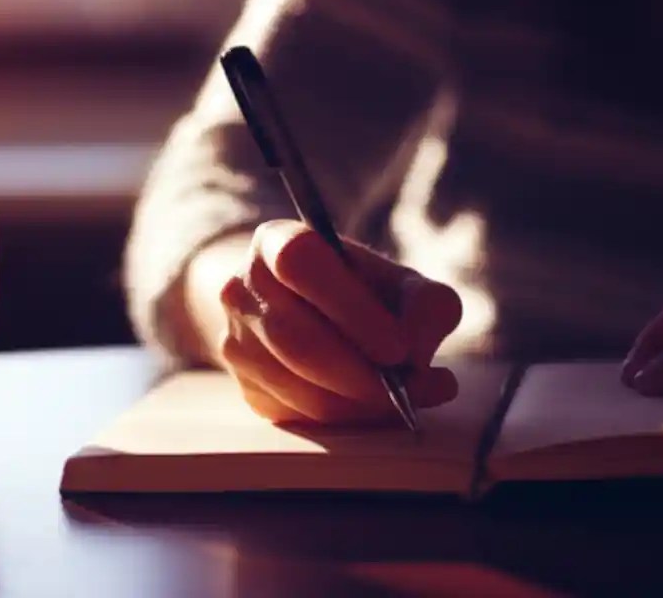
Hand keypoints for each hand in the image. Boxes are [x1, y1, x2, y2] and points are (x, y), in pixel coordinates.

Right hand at [214, 220, 462, 424]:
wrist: (311, 312)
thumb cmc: (364, 293)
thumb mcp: (402, 283)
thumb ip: (426, 306)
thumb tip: (416, 357)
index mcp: (276, 242)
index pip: (301, 265)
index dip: (351, 310)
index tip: (398, 349)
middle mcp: (242, 289)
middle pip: (294, 338)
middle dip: (359, 375)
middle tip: (410, 390)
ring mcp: (236, 341)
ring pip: (295, 385)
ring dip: (356, 404)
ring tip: (405, 401)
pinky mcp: (246, 387)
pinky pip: (294, 415)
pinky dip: (342, 420)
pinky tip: (373, 409)